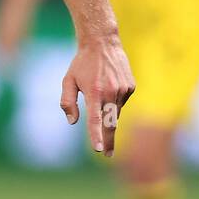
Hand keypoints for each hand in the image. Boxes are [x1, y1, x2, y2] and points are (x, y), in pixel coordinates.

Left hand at [60, 33, 134, 156]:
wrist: (103, 43)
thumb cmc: (82, 63)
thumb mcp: (68, 81)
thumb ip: (67, 102)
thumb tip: (73, 122)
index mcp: (94, 92)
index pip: (95, 120)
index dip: (96, 136)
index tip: (99, 150)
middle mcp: (111, 92)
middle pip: (110, 123)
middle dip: (109, 141)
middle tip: (108, 155)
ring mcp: (123, 90)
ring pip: (115, 112)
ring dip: (108, 113)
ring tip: (99, 93)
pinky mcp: (131, 87)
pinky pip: (121, 102)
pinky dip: (114, 102)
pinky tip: (109, 87)